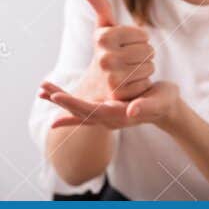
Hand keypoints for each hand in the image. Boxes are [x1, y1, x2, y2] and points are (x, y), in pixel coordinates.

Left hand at [38, 80, 185, 130]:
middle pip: (79, 112)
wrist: (167, 108)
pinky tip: (55, 98)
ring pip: (78, 110)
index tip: (57, 96)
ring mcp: (106, 115)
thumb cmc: (164, 102)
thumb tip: (130, 110)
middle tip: (43, 90)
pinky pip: (83, 109)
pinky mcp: (105, 110)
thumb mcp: (159, 102)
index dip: (73, 104)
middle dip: (62, 100)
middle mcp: (108, 119)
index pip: (90, 112)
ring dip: (61, 99)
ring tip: (42, 90)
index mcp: (118, 116)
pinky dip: (68, 104)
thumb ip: (146, 107)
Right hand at [78, 0, 156, 100]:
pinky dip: (142, 83)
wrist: (95, 87)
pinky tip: (130, 84)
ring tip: (129, 71)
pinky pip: (147, 83)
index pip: (143, 35)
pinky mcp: (119, 94)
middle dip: (144, 54)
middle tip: (129, 60)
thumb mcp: (103, 30)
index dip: (139, 40)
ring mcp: (112, 77)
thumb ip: (101, 8)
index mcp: (103, 37)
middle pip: (149, 51)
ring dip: (145, 69)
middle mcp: (105, 57)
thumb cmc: (105, 52)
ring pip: (150, 67)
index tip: (127, 45)